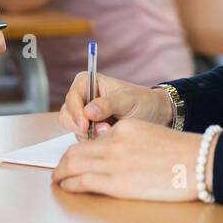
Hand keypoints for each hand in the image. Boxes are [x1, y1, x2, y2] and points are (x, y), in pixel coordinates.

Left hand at [51, 117, 216, 201]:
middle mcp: (114, 141)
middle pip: (76, 150)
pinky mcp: (115, 183)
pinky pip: (82, 181)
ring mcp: (113, 162)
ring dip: (60, 173)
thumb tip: (116, 157)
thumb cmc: (182, 153)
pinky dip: (69, 184)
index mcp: (124, 128)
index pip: (93, 140)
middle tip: (59, 170)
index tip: (77, 160)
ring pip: (73, 165)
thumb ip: (130, 142)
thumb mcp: (151, 136)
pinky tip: (66, 187)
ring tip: (57, 180)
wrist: (197, 162)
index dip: (81, 151)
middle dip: (63, 162)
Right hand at [59, 72, 173, 139]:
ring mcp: (83, 114)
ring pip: (74, 129)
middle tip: (104, 130)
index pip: (71, 98)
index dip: (76, 113)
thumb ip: (108, 104)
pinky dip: (94, 141)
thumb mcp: (128, 100)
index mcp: (87, 82)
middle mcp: (82, 97)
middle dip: (83, 127)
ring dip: (90, 135)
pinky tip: (110, 136)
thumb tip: (88, 111)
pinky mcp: (88, 129)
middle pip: (67, 115)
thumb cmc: (143, 102)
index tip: (86, 126)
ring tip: (111, 130)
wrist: (155, 115)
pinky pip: (82, 139)